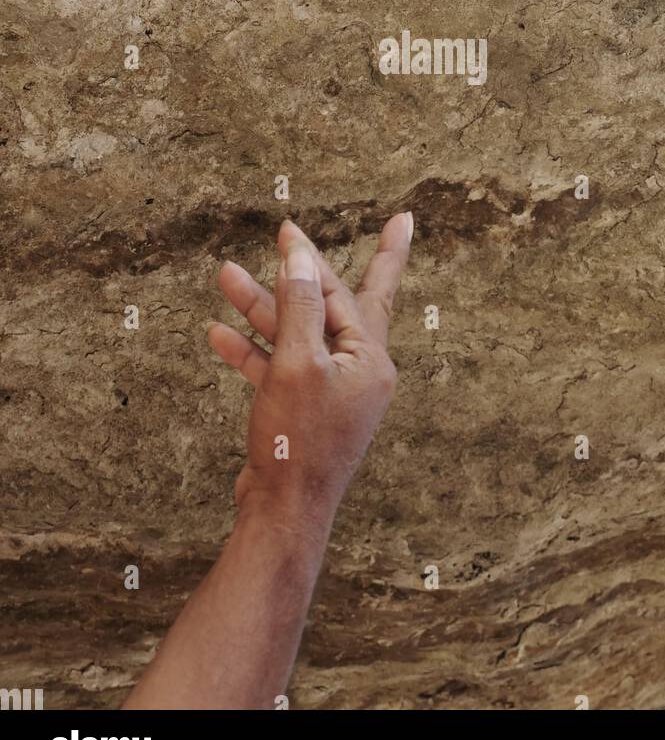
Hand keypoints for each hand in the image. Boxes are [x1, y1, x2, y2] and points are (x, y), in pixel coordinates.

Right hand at [208, 214, 412, 531]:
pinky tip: (219, 332)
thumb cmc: (298, 441)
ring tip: (224, 275)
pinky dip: (252, 351)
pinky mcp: (302, 410)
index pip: (349, 293)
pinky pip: (278, 369)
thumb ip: (301, 307)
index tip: (307, 226)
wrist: (282, 513)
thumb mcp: (298, 363)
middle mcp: (357, 372)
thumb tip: (303, 260)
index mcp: (370, 359)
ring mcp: (329, 392)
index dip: (320, 258)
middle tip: (281, 232)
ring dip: (262, 308)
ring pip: (295, 336)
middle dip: (296, 275)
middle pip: (325, 308)